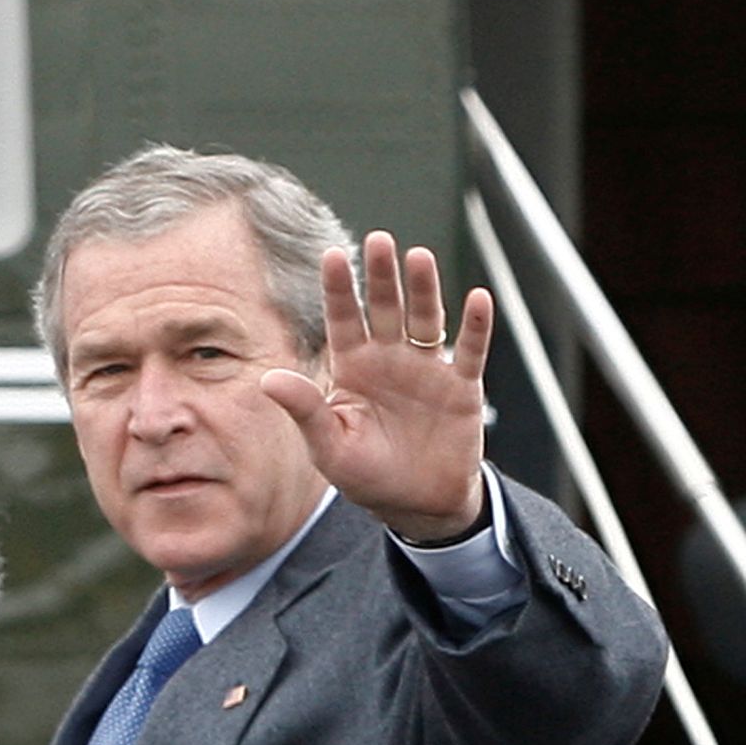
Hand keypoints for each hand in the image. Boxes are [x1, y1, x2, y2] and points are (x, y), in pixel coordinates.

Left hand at [259, 232, 494, 541]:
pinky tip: (478, 299)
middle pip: (385, 307)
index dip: (338, 288)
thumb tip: (268, 378)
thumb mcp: (328, 446)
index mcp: (352, 368)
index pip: (342, 318)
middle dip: (381, 275)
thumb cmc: (366, 475)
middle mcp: (388, 359)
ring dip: (423, 289)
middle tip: (378, 240)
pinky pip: (469, 350)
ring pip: (425, 318)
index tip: (332, 254)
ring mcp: (426, 369)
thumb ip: (304, 409)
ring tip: (418, 257)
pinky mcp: (461, 387)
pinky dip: (475, 326)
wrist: (415, 504)